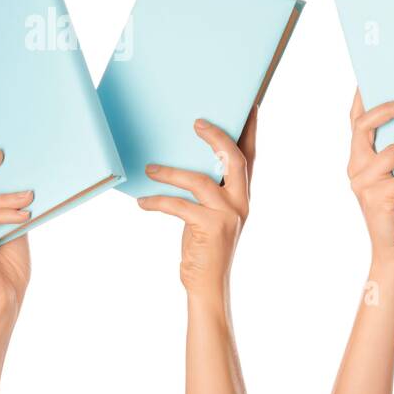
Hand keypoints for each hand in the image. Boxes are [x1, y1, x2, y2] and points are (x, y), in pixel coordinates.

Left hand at [138, 107, 258, 292]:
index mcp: (243, 196)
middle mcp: (241, 202)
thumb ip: (208, 192)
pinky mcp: (211, 228)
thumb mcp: (211, 215)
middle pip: (234, 159)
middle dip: (216, 137)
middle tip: (196, 122)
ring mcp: (229, 215)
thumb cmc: (204, 248)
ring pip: (201, 180)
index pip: (250, 157)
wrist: (208, 285)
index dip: (250, 131)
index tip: (248, 107)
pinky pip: (180, 206)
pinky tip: (142, 202)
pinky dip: (158, 202)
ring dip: (171, 172)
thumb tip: (183, 163)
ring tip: (150, 169)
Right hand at [347, 89, 393, 262]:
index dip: (362, 98)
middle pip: (365, 127)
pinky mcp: (377, 200)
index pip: (355, 120)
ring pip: (392, 153)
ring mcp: (363, 184)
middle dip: (389, 110)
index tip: (372, 77)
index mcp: (357, 156)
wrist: (393, 247)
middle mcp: (355, 166)